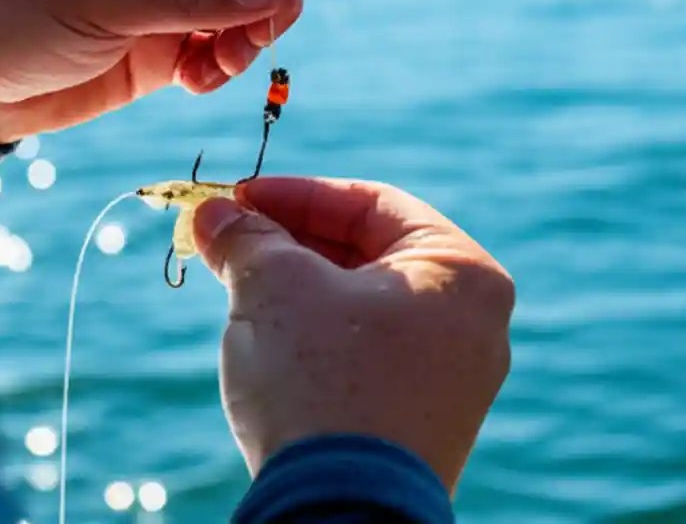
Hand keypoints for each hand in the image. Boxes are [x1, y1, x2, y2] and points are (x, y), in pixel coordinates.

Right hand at [191, 177, 514, 493]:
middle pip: (368, 255)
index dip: (294, 193)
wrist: (340, 512)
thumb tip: (212, 215)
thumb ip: (246, 238)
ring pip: (362, 308)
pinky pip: (365, 357)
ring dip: (295, 289)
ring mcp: (451, 381)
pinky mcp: (420, 424)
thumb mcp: (273, 287)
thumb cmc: (321, 383)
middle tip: (225, 238)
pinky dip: (315, 337)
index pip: (371, 203)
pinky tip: (265, 342)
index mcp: (462, 273)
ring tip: (235, 285)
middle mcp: (473, 324)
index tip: (235, 199)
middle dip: (289, 243)